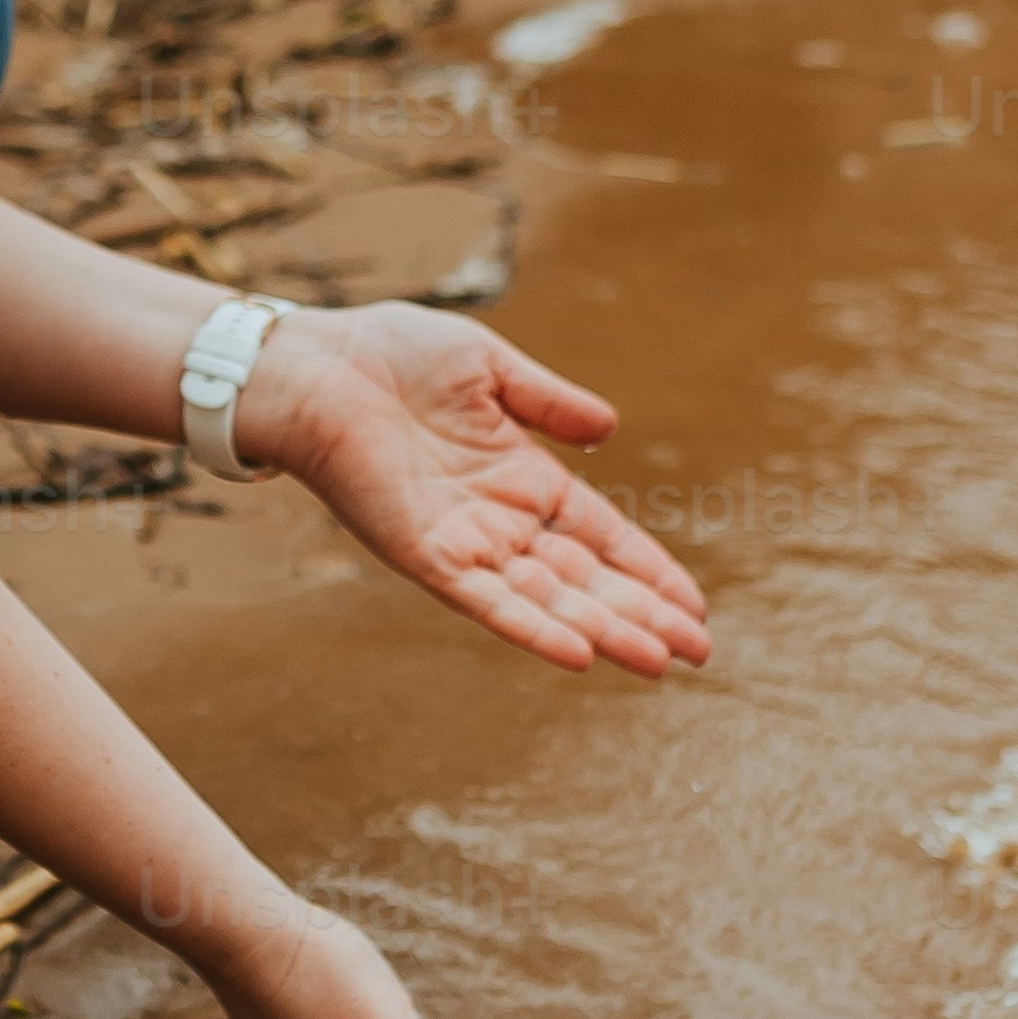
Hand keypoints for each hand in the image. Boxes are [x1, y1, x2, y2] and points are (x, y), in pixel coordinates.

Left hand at [240, 303, 709, 674]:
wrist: (318, 364)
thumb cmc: (392, 355)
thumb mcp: (489, 369)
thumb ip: (547, 401)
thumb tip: (610, 426)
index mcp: (520, 476)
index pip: (600, 536)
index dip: (647, 569)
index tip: (694, 605)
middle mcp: (498, 520)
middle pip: (585, 580)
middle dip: (642, 615)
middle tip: (699, 654)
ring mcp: (463, 543)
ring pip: (547, 600)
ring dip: (604, 631)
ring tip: (660, 663)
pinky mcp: (423, 555)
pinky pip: (486, 602)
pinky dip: (531, 628)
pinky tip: (578, 655)